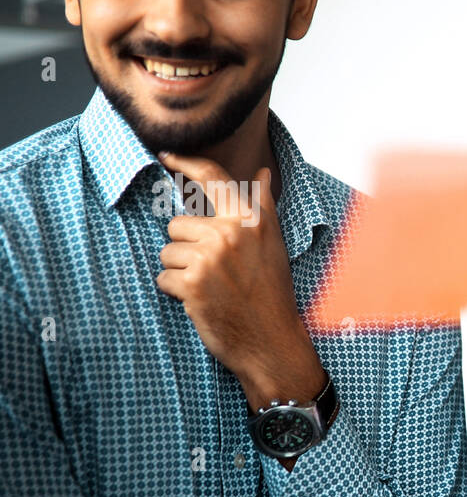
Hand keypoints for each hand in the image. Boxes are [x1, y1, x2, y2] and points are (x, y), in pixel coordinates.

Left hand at [154, 152, 323, 409]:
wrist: (272, 342)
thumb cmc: (272, 295)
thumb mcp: (273, 246)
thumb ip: (262, 207)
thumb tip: (262, 173)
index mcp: (250, 221)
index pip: (214, 179)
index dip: (186, 162)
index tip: (166, 154)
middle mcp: (230, 234)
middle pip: (177, 224)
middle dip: (187, 248)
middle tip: (215, 273)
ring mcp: (210, 258)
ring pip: (167, 252)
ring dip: (181, 272)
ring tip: (211, 289)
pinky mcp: (192, 283)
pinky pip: (163, 278)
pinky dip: (176, 293)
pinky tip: (202, 302)